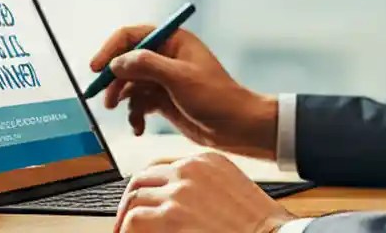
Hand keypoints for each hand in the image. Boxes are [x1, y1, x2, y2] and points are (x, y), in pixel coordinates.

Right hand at [90, 25, 277, 158]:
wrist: (236, 126)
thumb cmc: (215, 97)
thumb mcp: (179, 78)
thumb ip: (146, 66)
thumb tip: (116, 63)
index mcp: (173, 41)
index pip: (132, 36)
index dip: (111, 49)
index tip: (96, 69)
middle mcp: (166, 57)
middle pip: (127, 61)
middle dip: (115, 80)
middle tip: (106, 100)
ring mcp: (164, 79)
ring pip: (130, 84)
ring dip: (123, 100)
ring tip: (127, 115)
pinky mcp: (164, 100)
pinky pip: (139, 103)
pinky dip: (135, 115)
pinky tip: (139, 128)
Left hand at [114, 152, 296, 232]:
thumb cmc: (260, 224)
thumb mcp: (232, 189)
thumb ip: (203, 188)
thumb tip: (177, 205)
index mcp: (206, 160)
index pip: (161, 167)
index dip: (146, 188)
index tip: (141, 203)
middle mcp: (189, 170)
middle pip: (141, 180)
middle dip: (130, 202)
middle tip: (125, 223)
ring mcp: (178, 192)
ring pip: (134, 200)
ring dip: (127, 220)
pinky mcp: (170, 216)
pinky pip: (134, 221)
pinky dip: (127, 232)